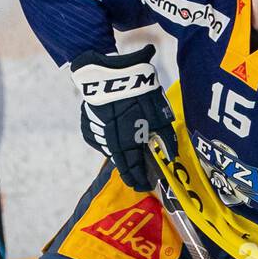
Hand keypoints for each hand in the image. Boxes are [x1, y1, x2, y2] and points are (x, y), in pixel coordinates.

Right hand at [70, 45, 175, 191]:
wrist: (109, 72)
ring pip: (109, 148)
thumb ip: (165, 138)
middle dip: (129, 170)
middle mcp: (109, 143)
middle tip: (136, 176)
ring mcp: (96, 133)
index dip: (138, 180)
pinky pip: (99, 136)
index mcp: (126, 144)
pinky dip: (108, 136)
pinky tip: (114, 129)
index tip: (143, 186)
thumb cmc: (139, 93)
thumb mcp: (159, 115)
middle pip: (120, 162)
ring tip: (127, 150)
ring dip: (119, 151)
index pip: (132, 170)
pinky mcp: (87, 122)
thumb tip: (170, 156)